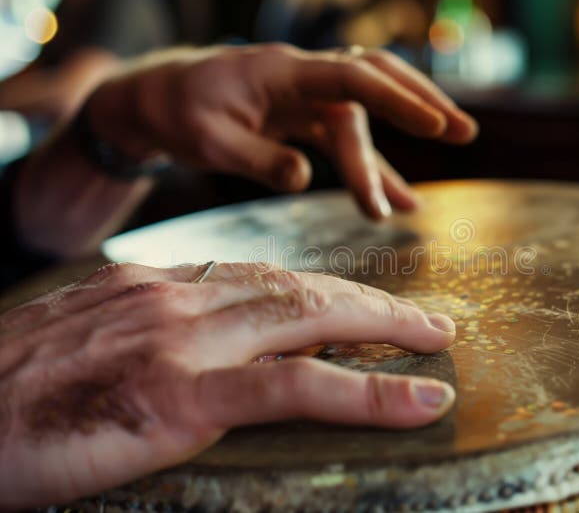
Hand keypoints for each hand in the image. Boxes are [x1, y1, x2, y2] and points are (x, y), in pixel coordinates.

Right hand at [0, 262, 455, 509]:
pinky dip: (366, 393)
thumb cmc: (6, 394)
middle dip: (370, 302)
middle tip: (427, 318)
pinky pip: (294, 389)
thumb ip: (145, 335)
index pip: (260, 278)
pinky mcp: (180, 396)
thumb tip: (192, 351)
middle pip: (297, 288)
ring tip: (437, 343)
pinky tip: (418, 400)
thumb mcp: (82, 342)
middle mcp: (175, 300)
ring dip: (383, 330)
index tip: (360, 303)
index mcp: (153, 287)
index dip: (321, 291)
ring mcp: (181, 343)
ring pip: (307, 321)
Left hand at [88, 44, 478, 217]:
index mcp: (283, 72)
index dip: (399, 100)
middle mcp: (303, 79)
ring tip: (423, 199)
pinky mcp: (302, 119)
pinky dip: (371, 170)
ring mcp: (305, 99)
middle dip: (422, 105)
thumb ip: (257, 159)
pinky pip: (347, 141)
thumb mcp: (206, 141)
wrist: (152, 101)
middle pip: (377, 79)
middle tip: (464, 133)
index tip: (436, 128)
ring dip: (398, 152)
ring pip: (366, 116)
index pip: (354, 79)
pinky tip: (394, 203)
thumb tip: (305, 180)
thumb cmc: (175, 114)